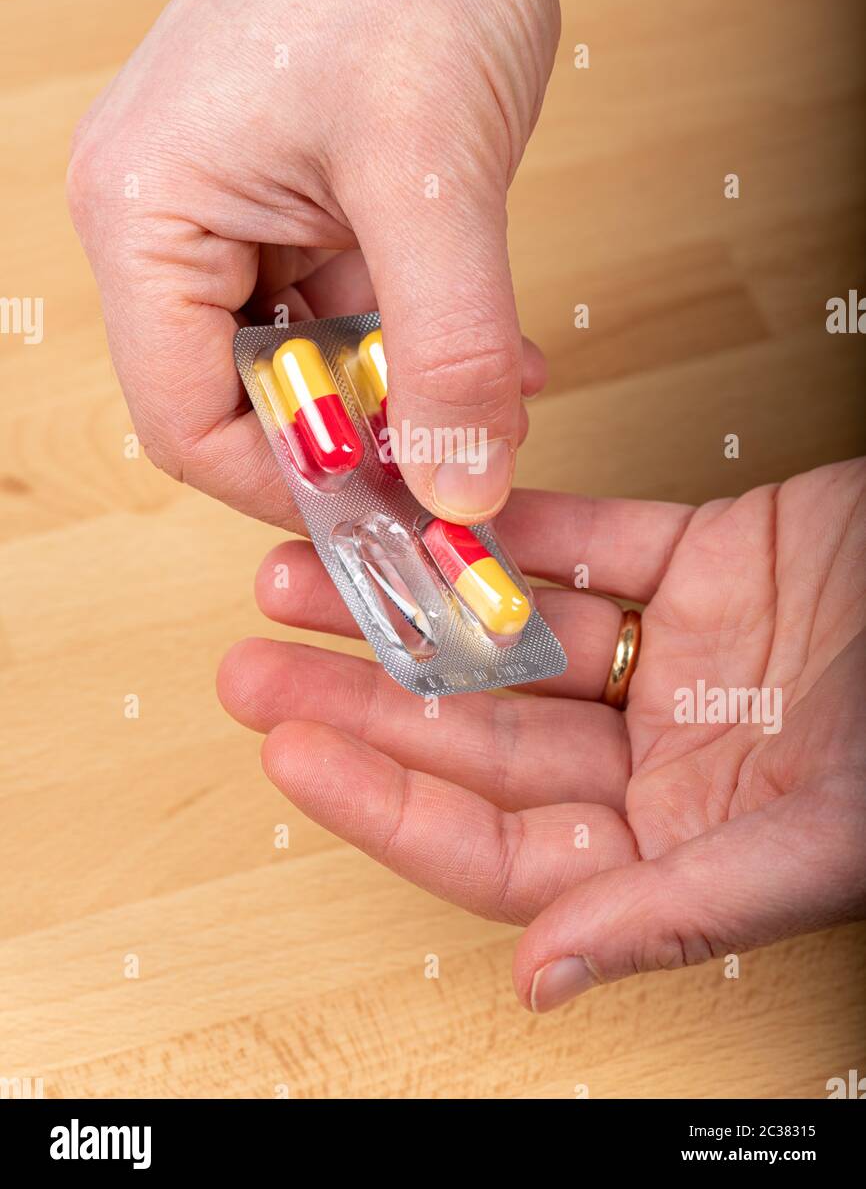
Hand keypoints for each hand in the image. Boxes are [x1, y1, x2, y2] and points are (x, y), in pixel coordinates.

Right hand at [67, 0, 687, 527]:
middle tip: (459, 464)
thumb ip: (446, 350)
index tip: (395, 521)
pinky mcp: (293, 188)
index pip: (181, 419)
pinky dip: (412, 334)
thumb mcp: (436, 177)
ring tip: (493, 396)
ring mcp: (230, 200)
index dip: (288, 488)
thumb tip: (462, 490)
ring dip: (400, 387)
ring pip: (304, 356)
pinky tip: (488, 343)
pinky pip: (342, 303)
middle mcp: (166, 213)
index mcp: (145, 210)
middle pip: (242, 395)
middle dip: (357, 438)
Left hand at [217, 459, 865, 1010]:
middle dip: (367, 694)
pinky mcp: (704, 563)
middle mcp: (668, 758)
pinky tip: (424, 510)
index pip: (502, 844)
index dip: (389, 801)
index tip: (292, 753)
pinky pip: (584, 542)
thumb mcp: (825, 835)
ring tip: (301, 573)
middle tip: (257, 657)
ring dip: (412, 603)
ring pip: (514, 632)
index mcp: (685, 849)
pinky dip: (505, 527)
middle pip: (485, 733)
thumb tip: (539, 980)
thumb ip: (682, 911)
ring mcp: (680, 658)